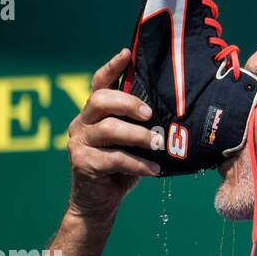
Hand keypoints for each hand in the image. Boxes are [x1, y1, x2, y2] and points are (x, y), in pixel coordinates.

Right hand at [64, 48, 160, 220]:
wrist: (99, 202)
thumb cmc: (122, 166)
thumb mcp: (133, 141)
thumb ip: (142, 124)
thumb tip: (177, 108)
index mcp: (95, 112)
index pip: (100, 83)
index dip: (112, 67)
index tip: (127, 53)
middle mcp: (82, 122)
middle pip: (101, 100)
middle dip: (128, 103)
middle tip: (150, 114)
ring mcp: (79, 142)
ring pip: (109, 130)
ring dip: (139, 136)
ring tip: (158, 144)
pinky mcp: (82, 162)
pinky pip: (115, 159)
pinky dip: (138, 164)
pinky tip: (154, 170)